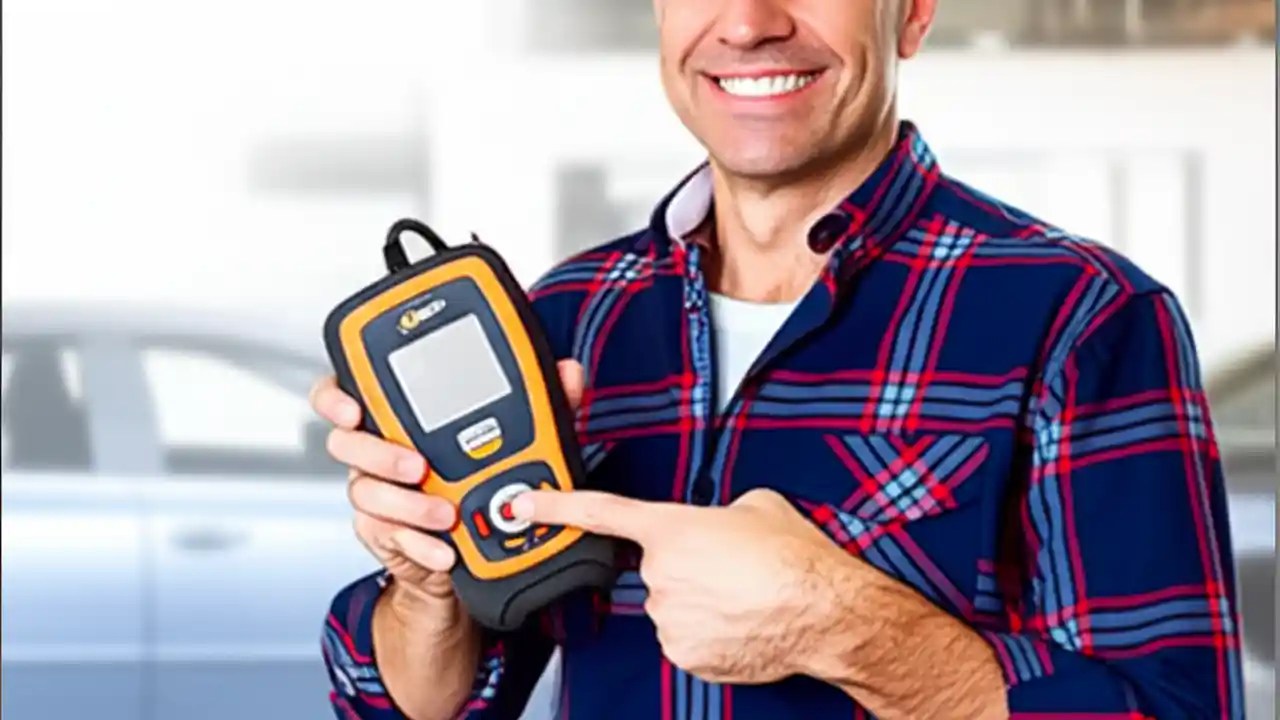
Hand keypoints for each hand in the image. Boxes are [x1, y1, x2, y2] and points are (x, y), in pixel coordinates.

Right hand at [309, 361, 586, 614]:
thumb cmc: (484, 479)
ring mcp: (379, 494)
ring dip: (408, 504)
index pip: (348, 391)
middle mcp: (379, 452)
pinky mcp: (386, 535)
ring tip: (445, 513)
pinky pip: (389, 537)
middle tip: (418, 467)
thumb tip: (568, 372)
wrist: (472, 551)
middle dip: (378, 453)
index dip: (336, 396)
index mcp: (400, 417)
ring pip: (366, 492)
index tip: (354, 407)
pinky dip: (420, 545)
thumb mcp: (519, 438)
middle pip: (346, 443)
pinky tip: (446, 550)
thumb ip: (541, 402)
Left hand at [511, 486, 846, 682]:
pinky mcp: (683, 655)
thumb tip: (718, 523)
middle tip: (728, 568)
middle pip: (656, 569)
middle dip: (686, 567)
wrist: (823, 611)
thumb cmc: (795, 559)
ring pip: (673, 606)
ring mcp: (669, 619)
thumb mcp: (756, 506)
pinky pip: (686, 639)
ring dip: (700, 602)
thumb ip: (717, 511)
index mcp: (671, 529)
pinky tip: (741, 623)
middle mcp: (661, 575)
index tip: (523, 506)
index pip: (599, 513)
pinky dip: (709, 633)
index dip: (555, 507)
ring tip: (744, 596)